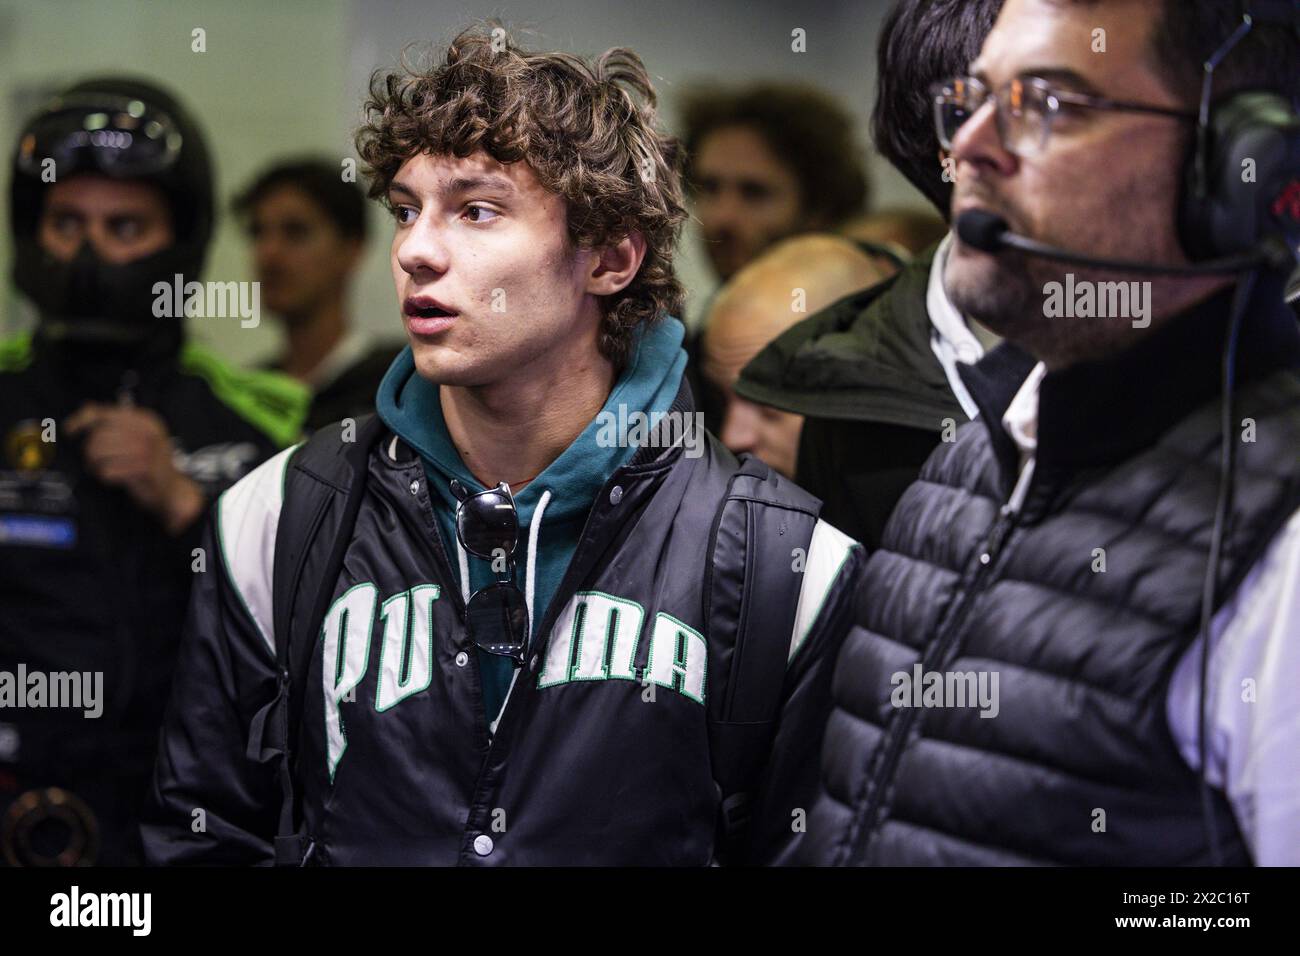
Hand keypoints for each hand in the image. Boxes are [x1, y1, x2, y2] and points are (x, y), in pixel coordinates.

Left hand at [65, 402, 205, 534]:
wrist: (171, 489)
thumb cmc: (150, 462)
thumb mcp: (140, 436)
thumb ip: (117, 422)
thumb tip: (87, 410)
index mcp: (145, 419)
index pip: (104, 413)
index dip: (81, 420)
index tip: (70, 430)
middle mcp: (147, 431)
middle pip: (98, 435)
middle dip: (90, 450)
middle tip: (94, 460)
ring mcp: (146, 450)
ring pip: (100, 453)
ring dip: (95, 464)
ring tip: (101, 468)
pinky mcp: (143, 470)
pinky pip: (108, 470)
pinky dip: (105, 476)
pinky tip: (112, 477)